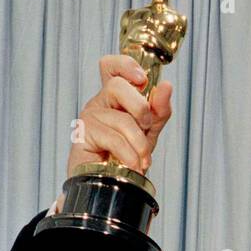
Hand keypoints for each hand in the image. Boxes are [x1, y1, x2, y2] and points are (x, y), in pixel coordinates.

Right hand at [65, 53, 172, 179]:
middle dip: (140, 108)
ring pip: (121, 119)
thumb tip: (166, 87)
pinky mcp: (83, 136)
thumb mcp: (149, 130)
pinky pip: (113, 139)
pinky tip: (133, 165)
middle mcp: (100, 102)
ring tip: (143, 159)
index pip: (112, 66)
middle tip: (147, 126)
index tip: (142, 79)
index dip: (126, 65)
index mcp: (115, 96)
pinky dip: (130, 155)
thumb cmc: (125, 155)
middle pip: (116, 85)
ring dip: (139, 143)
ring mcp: (90, 117)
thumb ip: (159, 109)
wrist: (112, 184)